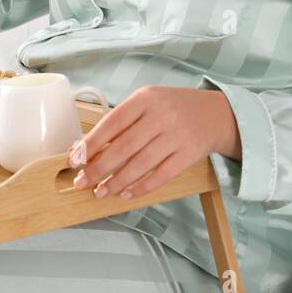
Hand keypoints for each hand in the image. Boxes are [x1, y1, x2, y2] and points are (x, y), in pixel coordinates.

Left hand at [68, 87, 239, 200]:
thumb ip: (122, 121)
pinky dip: (141, 187)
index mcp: (146, 98)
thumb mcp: (147, 102)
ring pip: (141, 164)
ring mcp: (177, 136)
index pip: (112, 122)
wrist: (216, 113)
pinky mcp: (189, 154)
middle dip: (99, 168)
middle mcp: (161, 116)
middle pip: (124, 147)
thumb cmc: (172, 108)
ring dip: (117, 182)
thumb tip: (90, 148)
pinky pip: (161, 175)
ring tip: (100, 192)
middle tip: (82, 182)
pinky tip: (126, 193)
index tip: (75, 159)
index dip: (91, 143)